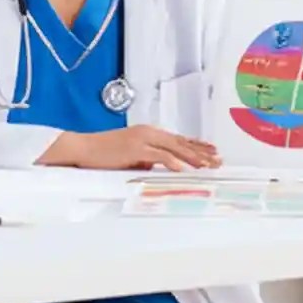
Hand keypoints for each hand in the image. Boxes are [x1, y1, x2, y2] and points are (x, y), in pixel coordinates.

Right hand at [39, 126, 221, 170]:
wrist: (83, 148)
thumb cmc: (103, 153)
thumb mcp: (130, 156)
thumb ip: (146, 159)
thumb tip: (159, 167)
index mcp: (148, 133)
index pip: (178, 139)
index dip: (197, 146)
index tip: (212, 152)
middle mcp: (149, 133)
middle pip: (181, 143)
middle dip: (201, 152)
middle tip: (218, 161)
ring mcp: (142, 139)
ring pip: (174, 148)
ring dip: (193, 158)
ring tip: (208, 166)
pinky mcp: (135, 148)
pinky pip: (159, 156)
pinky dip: (172, 161)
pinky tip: (183, 169)